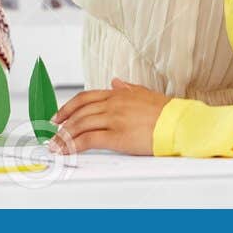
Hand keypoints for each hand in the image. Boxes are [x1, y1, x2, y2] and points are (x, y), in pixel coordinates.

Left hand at [48, 78, 169, 155]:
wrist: (180, 123)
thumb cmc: (167, 112)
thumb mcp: (145, 93)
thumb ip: (127, 88)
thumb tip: (115, 82)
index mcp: (118, 94)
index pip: (85, 98)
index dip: (68, 107)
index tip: (58, 116)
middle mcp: (113, 104)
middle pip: (79, 112)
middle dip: (62, 124)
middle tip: (52, 133)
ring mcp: (114, 119)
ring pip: (80, 125)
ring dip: (64, 136)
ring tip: (55, 145)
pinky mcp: (117, 136)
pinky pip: (89, 140)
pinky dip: (74, 145)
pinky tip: (67, 150)